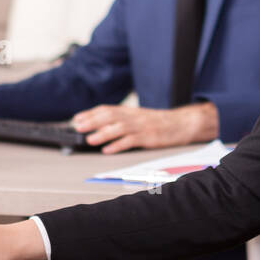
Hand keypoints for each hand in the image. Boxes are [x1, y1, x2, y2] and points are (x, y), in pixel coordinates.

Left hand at [71, 102, 217, 153]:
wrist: (182, 123)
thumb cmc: (158, 122)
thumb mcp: (138, 118)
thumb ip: (121, 121)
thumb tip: (99, 126)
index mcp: (130, 111)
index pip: (107, 109)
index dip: (91, 113)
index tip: (77, 118)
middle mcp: (134, 117)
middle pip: (110, 116)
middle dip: (92, 121)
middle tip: (78, 127)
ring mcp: (141, 127)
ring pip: (119, 128)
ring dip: (103, 133)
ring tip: (90, 139)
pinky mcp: (149, 138)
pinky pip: (131, 141)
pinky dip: (118, 145)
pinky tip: (108, 150)